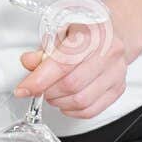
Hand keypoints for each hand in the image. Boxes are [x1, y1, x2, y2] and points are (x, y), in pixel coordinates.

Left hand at [14, 19, 132, 119]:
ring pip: (81, 101)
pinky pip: (91, 110)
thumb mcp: (59, 32)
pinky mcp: (118, 88)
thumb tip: (29, 62)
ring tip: (52, 92)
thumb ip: (43, 50)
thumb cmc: (84, 31)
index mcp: (91, 34)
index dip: (39, 80)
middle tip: (38, 87)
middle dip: (48, 91)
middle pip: (71, 85)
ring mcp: (116, 72)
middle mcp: (108, 53)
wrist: (111, 32)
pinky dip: (72, 110)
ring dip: (59, 102)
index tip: (24, 89)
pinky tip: (65, 101)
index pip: (62, 63)